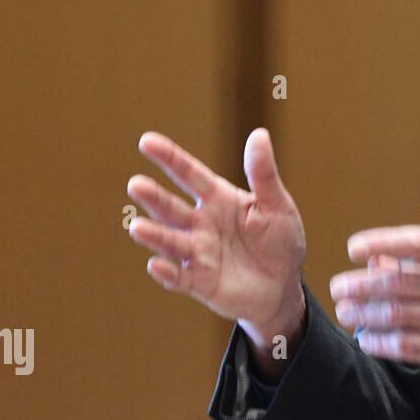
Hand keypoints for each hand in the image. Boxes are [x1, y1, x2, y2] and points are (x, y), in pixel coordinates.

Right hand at [126, 128, 306, 335]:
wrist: (284, 285)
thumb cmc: (280, 240)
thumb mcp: (277, 205)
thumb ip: (264, 174)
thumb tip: (259, 134)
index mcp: (218, 199)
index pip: (190, 174)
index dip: (169, 158)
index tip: (147, 141)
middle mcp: (201, 223)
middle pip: (172, 208)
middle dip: (153, 197)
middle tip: (136, 185)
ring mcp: (197, 252)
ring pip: (169, 241)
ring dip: (153, 235)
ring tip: (136, 227)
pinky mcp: (199, 282)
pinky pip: (179, 277)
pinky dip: (167, 272)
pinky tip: (155, 265)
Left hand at [329, 226, 419, 390]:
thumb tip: (375, 262)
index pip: (416, 243)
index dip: (380, 242)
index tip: (353, 248)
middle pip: (397, 282)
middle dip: (360, 285)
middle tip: (339, 287)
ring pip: (394, 314)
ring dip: (362, 313)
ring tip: (345, 312)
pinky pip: (402, 344)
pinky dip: (378, 340)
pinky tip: (366, 337)